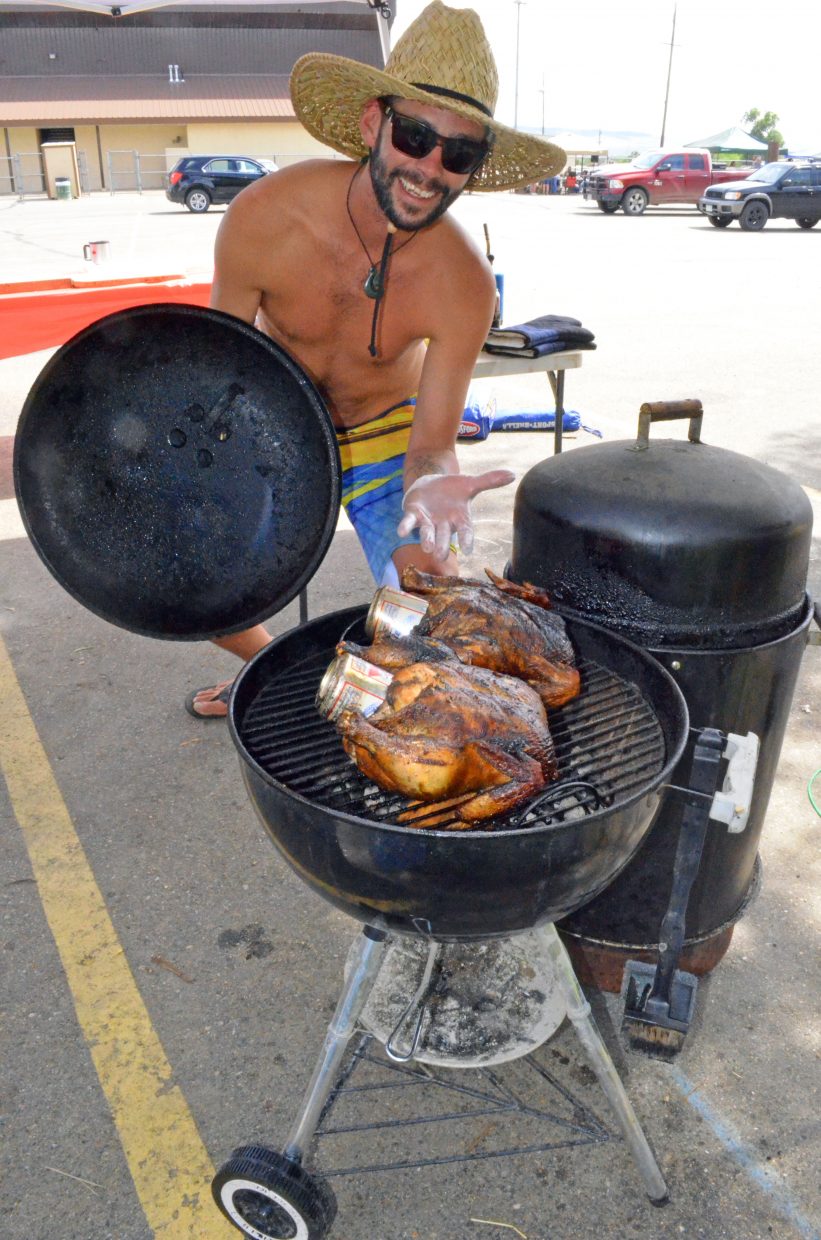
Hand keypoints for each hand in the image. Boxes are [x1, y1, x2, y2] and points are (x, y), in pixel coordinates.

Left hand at [397, 470, 514, 559]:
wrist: (430, 486)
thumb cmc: (452, 491)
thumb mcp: (470, 484)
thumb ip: (489, 481)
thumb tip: (513, 474)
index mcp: (459, 518)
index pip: (465, 531)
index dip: (466, 540)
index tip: (468, 550)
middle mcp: (443, 524)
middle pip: (444, 536)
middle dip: (442, 545)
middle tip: (440, 556)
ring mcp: (428, 521)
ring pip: (427, 533)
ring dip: (427, 540)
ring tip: (427, 548)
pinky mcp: (414, 514)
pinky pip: (409, 522)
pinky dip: (405, 527)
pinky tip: (401, 532)